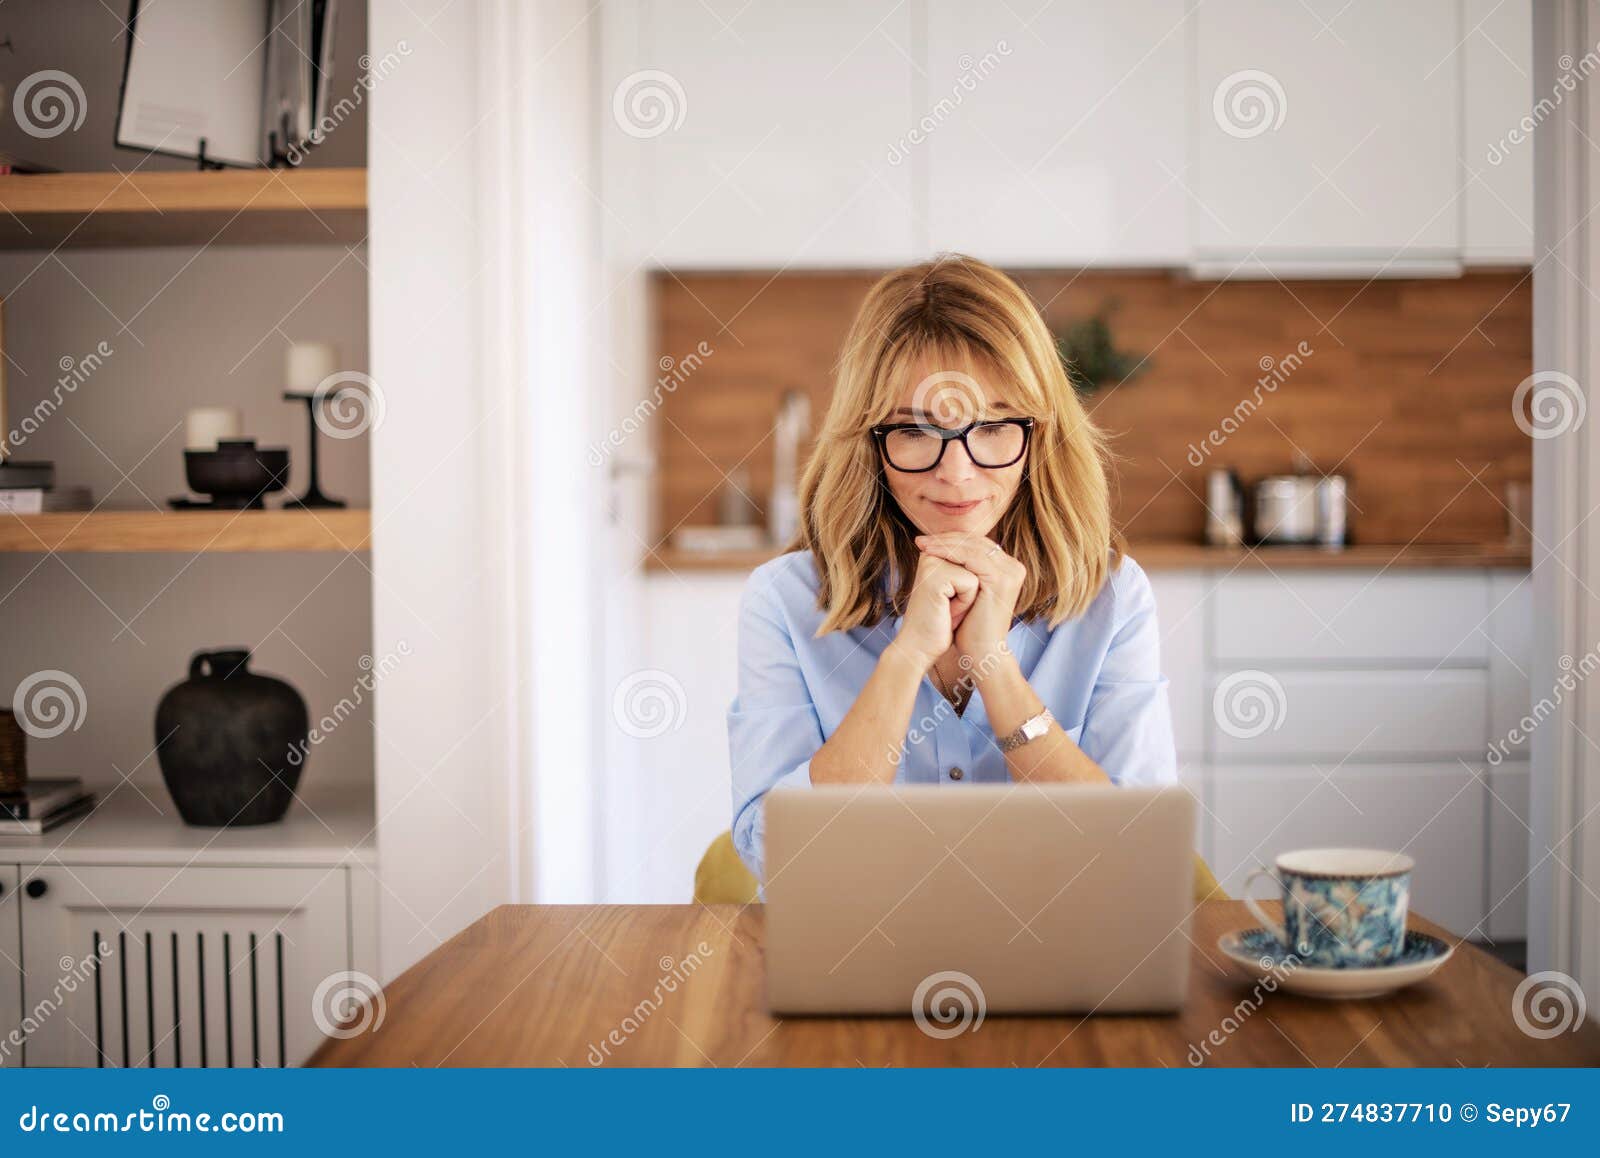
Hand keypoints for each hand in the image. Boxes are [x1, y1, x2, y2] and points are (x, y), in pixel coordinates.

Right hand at [893, 552, 978, 665]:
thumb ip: (968, 567)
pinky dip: (964, 603)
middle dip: (971, 589)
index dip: (973, 583)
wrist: (921, 648)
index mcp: (934, 553)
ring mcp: (932, 562)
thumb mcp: (957, 590)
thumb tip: (990, 553)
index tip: (949, 600)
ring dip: (968, 597)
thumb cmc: (940, 623)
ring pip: (976, 572)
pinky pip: (971, 584)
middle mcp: (931, 553)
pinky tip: (946, 613)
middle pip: (977, 561)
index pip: (973, 553)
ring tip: (947, 609)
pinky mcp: (936, 576)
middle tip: (948, 606)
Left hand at [913, 532, 1025, 676]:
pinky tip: (931, 553)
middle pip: (975, 541)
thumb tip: (944, 549)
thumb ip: (964, 571)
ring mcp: (1010, 572)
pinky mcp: (1001, 579)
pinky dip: (949, 552)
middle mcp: (1014, 567)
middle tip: (920, 540)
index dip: (951, 540)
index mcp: (1008, 568)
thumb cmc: (971, 628)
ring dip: (944, 543)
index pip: (977, 544)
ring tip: (922, 545)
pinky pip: (970, 556)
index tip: (926, 541)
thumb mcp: (967, 593)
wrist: (982, 653)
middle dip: (945, 538)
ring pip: (971, 546)